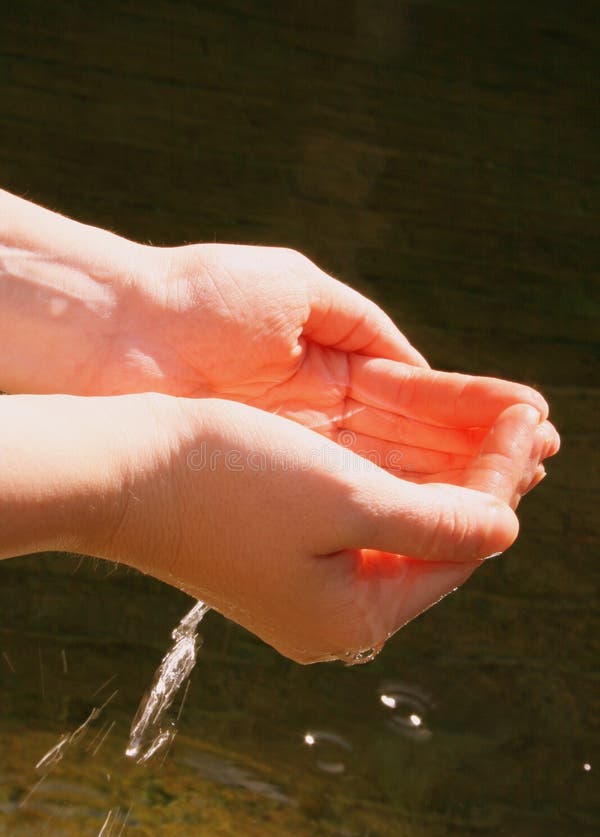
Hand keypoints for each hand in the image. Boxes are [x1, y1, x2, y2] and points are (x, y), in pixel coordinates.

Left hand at [0, 194, 554, 484]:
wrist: (121, 334)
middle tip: (538, 454)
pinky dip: (412, 494)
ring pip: (395, 473)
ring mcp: (300, 459)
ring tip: (521, 474)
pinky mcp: (278, 487)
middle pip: (414, 443)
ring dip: (459, 477)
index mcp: (328, 369)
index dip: (471, 408)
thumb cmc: (202, 298)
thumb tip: (420, 368)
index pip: (415, 398)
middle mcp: (320, 423)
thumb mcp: (300, 292)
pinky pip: (359, 494)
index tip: (526, 415)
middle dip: (477, 448)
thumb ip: (367, 329)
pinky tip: (463, 495)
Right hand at [99, 396, 553, 662]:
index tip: (532, 421)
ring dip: (442, 474)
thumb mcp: (348, 500)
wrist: (121, 469)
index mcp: (352, 619)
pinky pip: (361, 519)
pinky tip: (421, 445)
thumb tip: (506, 531)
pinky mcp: (281, 553)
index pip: (459, 550)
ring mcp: (303, 587)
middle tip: (525, 421)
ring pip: (399, 526)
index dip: (502, 483)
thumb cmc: (228, 482)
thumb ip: (437, 523)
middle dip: (479, 479)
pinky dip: (397, 480)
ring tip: (489, 425)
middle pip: (433, 543)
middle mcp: (331, 616)